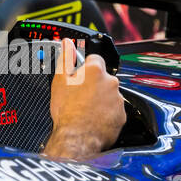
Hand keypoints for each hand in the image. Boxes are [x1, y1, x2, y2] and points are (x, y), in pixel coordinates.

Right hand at [43, 38, 124, 160]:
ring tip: (86, 110)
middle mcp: (110, 82)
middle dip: (94, 86)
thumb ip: (66, 59)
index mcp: (95, 71)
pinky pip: (114, 111)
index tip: (80, 76)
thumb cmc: (67, 111)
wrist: (76, 137)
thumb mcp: (59, 80)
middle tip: (80, 97)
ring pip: (110, 95)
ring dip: (101, 100)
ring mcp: (118, 100)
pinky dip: (107, 115)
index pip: (95, 60)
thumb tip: (66, 43)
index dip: (86, 68)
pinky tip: (94, 119)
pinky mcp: (121, 116)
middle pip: (103, 78)